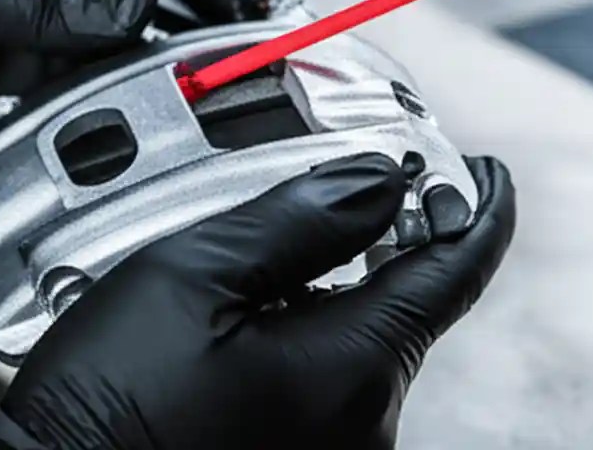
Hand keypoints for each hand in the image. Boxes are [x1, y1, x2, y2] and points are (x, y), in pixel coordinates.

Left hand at [0, 0, 264, 165]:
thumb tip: (135, 8)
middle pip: (137, 3)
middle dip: (201, 26)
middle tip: (255, 62)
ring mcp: (9, 45)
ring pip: (110, 61)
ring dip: (159, 81)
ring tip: (209, 108)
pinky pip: (65, 110)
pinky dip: (103, 123)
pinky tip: (134, 139)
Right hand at [0, 153, 514, 449]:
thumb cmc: (108, 404)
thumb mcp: (192, 277)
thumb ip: (299, 217)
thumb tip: (378, 179)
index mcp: (354, 367)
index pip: (456, 270)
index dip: (480, 207)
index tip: (484, 169)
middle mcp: (365, 421)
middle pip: (409, 301)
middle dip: (386, 237)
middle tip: (339, 186)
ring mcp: (339, 448)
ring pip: (367, 336)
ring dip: (335, 284)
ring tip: (258, 256)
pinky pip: (333, 377)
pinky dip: (309, 329)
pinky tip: (246, 313)